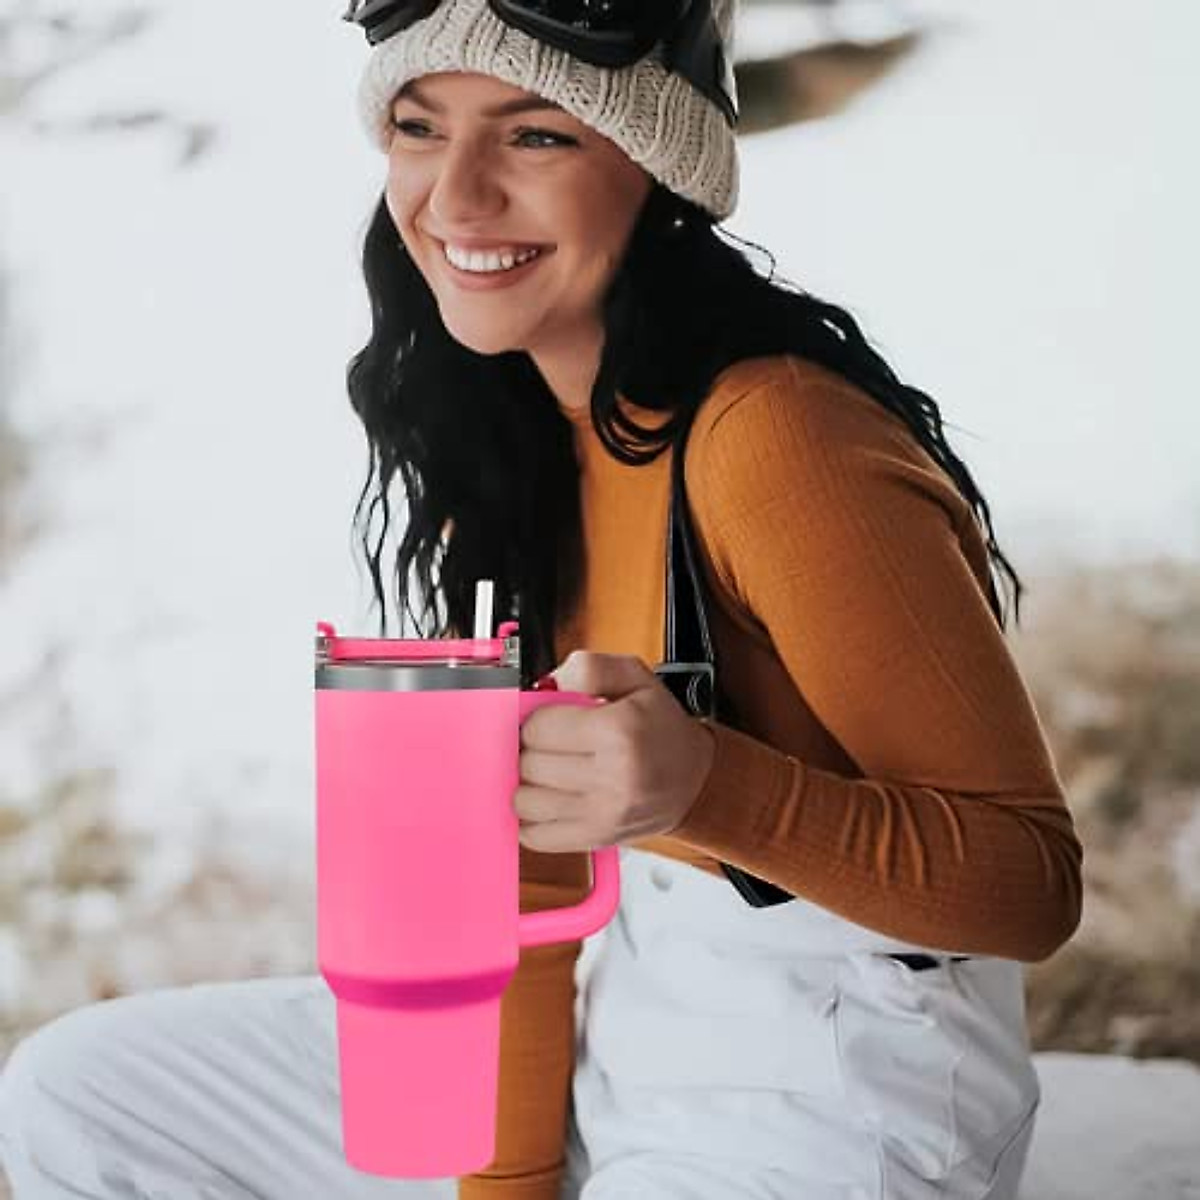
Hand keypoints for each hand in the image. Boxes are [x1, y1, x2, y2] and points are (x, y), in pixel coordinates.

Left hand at [515, 651, 716, 852]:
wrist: (695, 781)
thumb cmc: (662, 730)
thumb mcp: (636, 678)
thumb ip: (591, 668)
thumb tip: (551, 682)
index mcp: (619, 730)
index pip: (538, 728)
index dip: (537, 719)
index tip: (550, 719)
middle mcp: (612, 776)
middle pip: (529, 764)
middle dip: (532, 750)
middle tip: (552, 743)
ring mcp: (603, 813)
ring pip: (525, 801)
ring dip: (529, 784)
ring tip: (550, 771)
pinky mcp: (596, 838)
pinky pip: (535, 835)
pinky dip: (532, 818)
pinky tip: (550, 799)